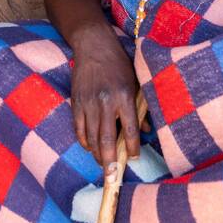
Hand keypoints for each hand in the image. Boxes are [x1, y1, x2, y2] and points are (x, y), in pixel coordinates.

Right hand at [70, 27, 151, 169]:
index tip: (133, 157)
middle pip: (106, 138)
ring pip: (91, 136)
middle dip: (109, 161)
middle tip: (112, 177)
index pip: (129, 129)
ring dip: (97, 153)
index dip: (131, 146)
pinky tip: (89, 148)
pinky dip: (84, 140)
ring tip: (102, 164)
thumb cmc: (119, 64)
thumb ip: (140, 107)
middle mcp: (105, 101)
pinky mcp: (76, 102)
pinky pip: (78, 127)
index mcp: (124, 96)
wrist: (93, 45)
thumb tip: (146, 131)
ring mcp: (88, 103)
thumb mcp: (136, 82)